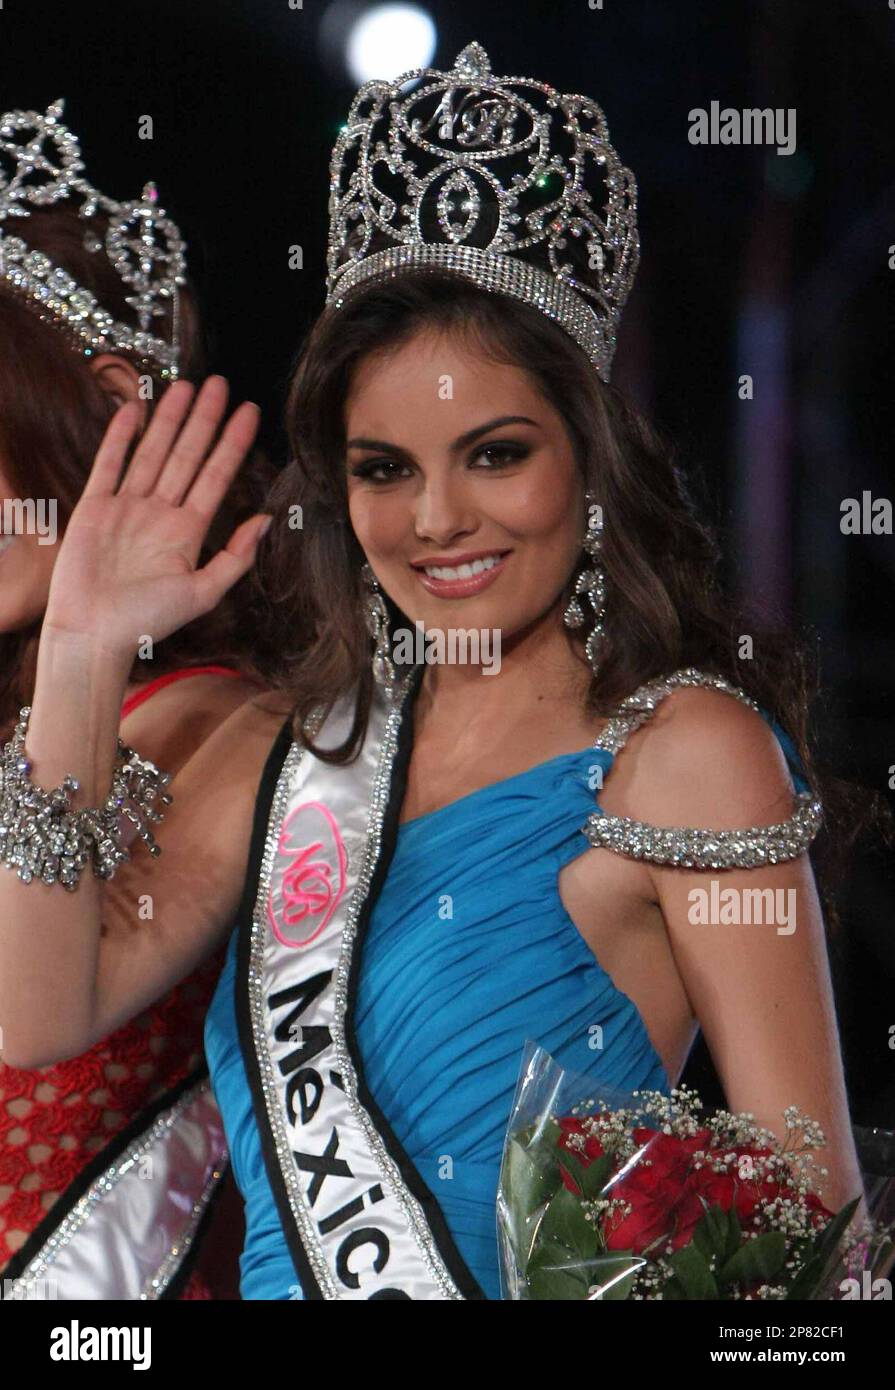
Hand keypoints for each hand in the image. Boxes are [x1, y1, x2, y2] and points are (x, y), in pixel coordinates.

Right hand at [44, 376, 268, 654]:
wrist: (94, 634)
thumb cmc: (147, 622)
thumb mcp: (203, 593)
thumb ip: (236, 558)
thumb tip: (267, 521)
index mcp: (188, 531)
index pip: (216, 476)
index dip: (232, 443)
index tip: (249, 412)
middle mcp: (160, 513)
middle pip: (187, 455)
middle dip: (204, 419)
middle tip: (220, 382)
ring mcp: (128, 507)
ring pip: (153, 452)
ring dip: (169, 419)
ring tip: (185, 385)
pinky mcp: (95, 508)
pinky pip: (109, 464)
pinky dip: (120, 437)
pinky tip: (134, 409)